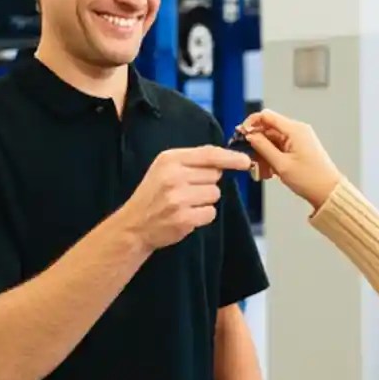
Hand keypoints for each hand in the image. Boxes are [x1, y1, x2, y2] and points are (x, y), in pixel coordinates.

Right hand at [119, 145, 251, 250]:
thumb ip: (192, 161)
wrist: (134, 225)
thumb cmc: (153, 194)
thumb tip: (225, 159)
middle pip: (215, 175)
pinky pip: (210, 213)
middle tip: (187, 190)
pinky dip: (203, 216)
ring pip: (214, 194)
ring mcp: (178, 199)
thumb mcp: (164, 168)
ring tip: (185, 203)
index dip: (230, 157)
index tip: (245, 161)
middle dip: (207, 183)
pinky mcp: (184, 218)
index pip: (209, 155)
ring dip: (205, 201)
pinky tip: (186, 215)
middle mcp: (174, 176)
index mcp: (169, 159)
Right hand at [237, 109, 341, 210]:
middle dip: (257, 143)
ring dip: (263, 153)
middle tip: (249, 157)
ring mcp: (299, 139)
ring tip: (262, 170)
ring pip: (272, 140)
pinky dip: (272, 157)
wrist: (328, 192)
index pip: (266, 116)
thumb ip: (263, 147)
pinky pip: (279, 148)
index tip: (242, 135)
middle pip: (268, 128)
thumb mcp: (281, 164)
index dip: (251, 123)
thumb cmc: (311, 179)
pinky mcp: (299, 148)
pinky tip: (270, 171)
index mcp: (295, 130)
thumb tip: (250, 136)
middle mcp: (297, 130)